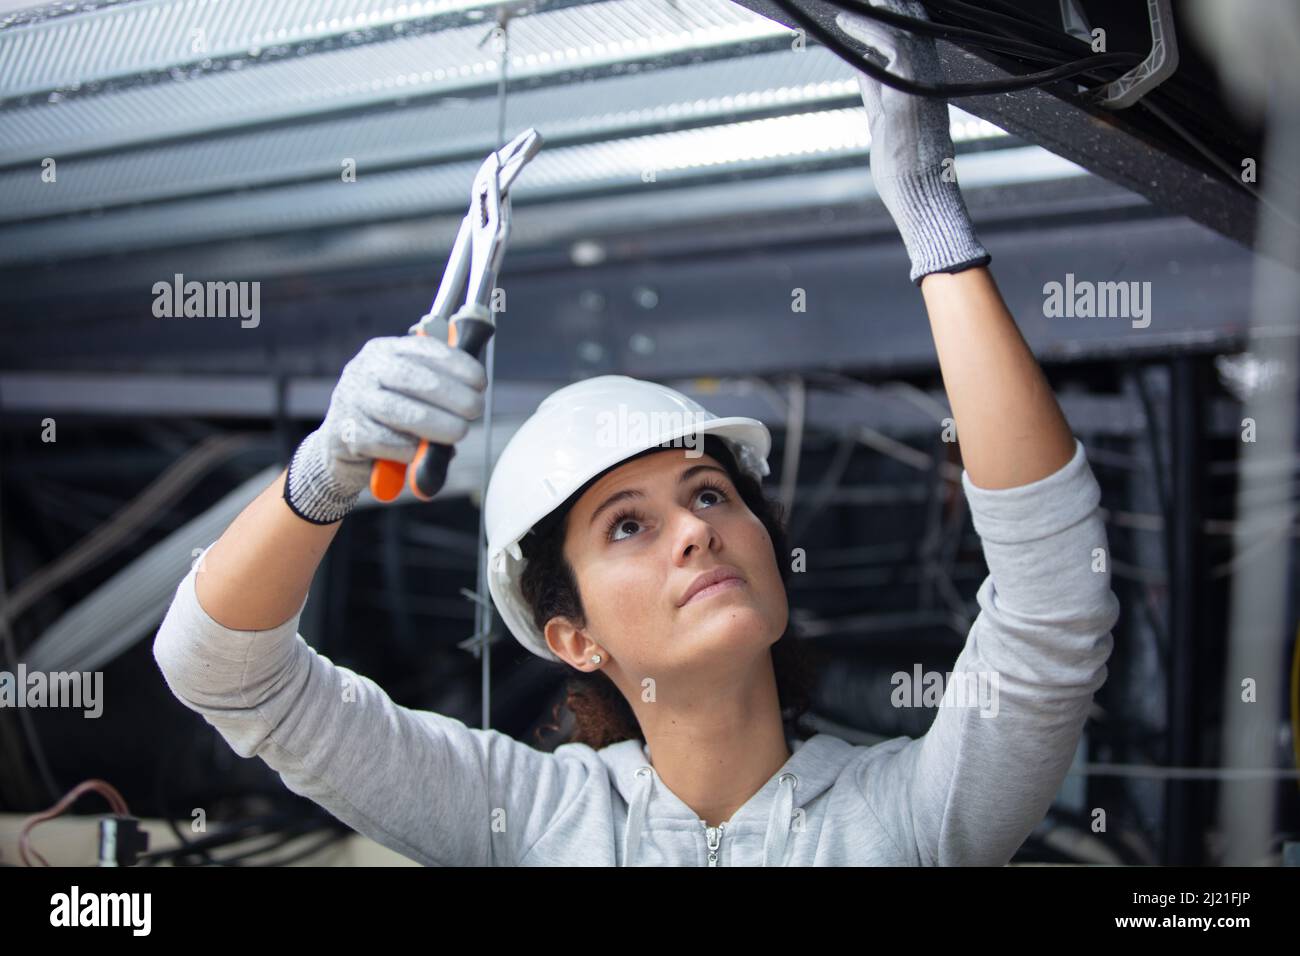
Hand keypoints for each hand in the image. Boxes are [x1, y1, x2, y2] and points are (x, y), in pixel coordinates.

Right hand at [284, 334, 487, 523]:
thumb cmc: (385, 415)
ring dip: (438, 424)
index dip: (458, 364)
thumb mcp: (407, 391)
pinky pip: (386, 442)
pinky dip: (410, 449)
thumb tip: (474, 391)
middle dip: (454, 395)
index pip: (425, 348)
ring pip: (401, 411)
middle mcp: (366, 370)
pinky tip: (421, 452)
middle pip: (416, 379)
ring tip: (459, 432)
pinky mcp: (346, 432)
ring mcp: (352, 400)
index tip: (480, 382)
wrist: (338, 445)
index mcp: (385, 351)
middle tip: (475, 410)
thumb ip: (436, 386)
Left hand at [835, 0, 989, 284]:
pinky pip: (890, 45)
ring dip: (877, 11)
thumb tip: (862, 63)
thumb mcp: (883, 117)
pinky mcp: (910, 89)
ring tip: (850, 6)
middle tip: (864, 0)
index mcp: (926, 83)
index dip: (890, 21)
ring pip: (903, 27)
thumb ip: (875, 88)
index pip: (909, 39)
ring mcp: (923, 81)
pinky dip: (867, 29)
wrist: (922, 196)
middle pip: (912, 26)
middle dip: (892, 7)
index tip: (870, 7)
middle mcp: (929, 77)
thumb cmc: (904, 170)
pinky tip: (846, 22)